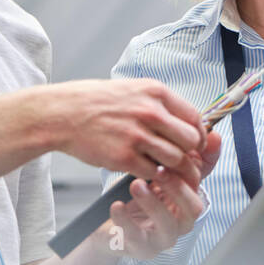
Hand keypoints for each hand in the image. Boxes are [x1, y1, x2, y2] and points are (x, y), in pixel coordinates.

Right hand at [50, 79, 205, 182]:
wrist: (64, 113)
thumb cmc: (97, 101)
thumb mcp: (133, 89)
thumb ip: (160, 103)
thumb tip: (185, 121)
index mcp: (155, 92)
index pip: (194, 117)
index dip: (199, 134)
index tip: (196, 143)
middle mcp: (150, 112)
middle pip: (190, 140)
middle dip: (189, 152)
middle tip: (181, 158)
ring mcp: (137, 136)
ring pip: (175, 159)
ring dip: (171, 166)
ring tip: (162, 165)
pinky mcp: (123, 157)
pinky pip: (152, 172)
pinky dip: (151, 174)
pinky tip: (143, 169)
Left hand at [102, 131, 221, 259]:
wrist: (112, 226)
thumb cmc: (142, 197)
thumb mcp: (162, 172)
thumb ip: (186, 155)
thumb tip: (214, 135)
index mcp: (188, 201)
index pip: (199, 186)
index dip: (190, 170)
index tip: (173, 152)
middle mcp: (181, 221)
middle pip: (193, 208)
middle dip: (177, 188)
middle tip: (158, 169)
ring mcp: (163, 237)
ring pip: (168, 225)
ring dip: (153, 203)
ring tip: (135, 185)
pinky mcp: (141, 248)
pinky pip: (136, 237)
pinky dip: (126, 221)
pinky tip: (117, 206)